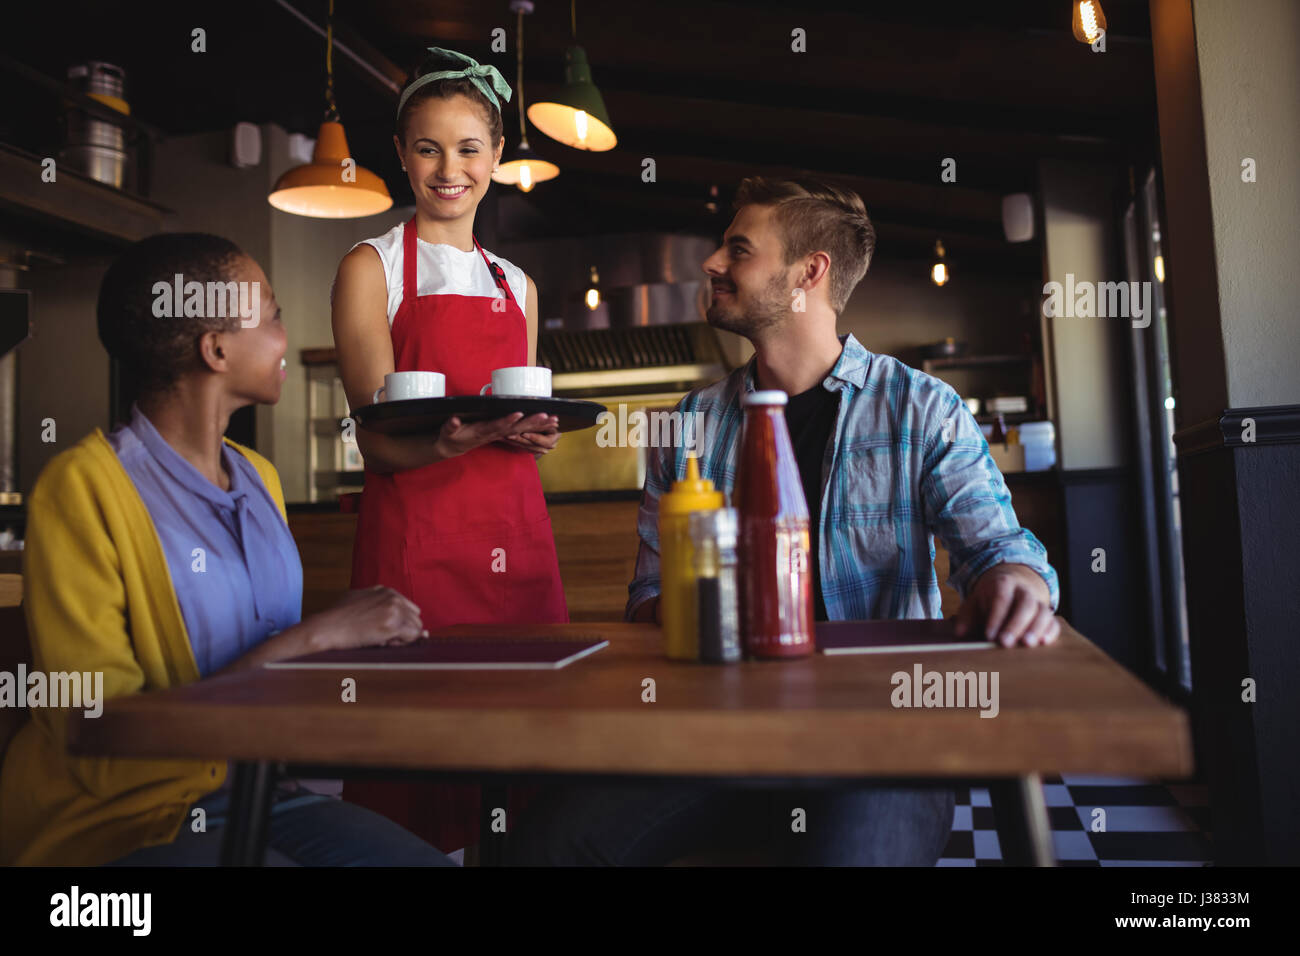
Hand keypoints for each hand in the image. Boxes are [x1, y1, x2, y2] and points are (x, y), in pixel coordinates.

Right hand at [306, 586, 425, 650]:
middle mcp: (393, 597)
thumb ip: (377, 601)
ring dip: (402, 638)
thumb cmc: (337, 618)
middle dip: (403, 630)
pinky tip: (383, 642)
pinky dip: (402, 643)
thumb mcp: (358, 599)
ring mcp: (394, 610)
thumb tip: (396, 616)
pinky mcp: (393, 625)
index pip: (409, 609)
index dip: (399, 623)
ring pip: (416, 628)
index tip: (382, 630)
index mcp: (386, 591)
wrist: (326, 627)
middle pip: (415, 618)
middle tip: (382, 637)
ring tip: (381, 639)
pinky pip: (413, 636)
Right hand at [435, 412, 552, 459]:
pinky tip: (547, 422)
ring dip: (539, 424)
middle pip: (517, 428)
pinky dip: (535, 426)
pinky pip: (522, 430)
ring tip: (555, 419)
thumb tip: (455, 420)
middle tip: (548, 416)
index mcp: (483, 432)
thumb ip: (451, 426)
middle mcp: (495, 433)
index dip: (508, 420)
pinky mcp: (502, 432)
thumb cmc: (451, 437)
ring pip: (523, 429)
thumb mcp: (448, 432)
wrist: (454, 448)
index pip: (497, 426)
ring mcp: (500, 433)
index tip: (519, 414)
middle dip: (533, 422)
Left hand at [954, 564, 1058, 647]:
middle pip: (1025, 605)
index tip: (989, 636)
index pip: (1001, 598)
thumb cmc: (991, 596)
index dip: (996, 617)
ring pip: (1042, 612)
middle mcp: (1024, 591)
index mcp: (1004, 583)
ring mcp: (1038, 601)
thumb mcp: (975, 600)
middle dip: (1015, 625)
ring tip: (1027, 645)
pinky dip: (1050, 632)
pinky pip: (1053, 621)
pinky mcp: (1048, 614)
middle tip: (1006, 643)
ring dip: (1036, 629)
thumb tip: (960, 633)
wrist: (1015, 582)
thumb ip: (967, 615)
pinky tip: (1044, 643)